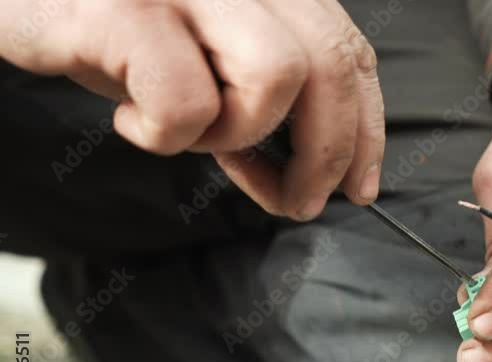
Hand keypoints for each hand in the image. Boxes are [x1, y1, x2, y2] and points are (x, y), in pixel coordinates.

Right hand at [2, 0, 383, 218]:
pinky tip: (129, 117)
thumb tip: (316, 168)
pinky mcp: (125, 9)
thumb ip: (263, 87)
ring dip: (235, 133)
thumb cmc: (113, 27)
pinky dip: (163, 134)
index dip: (366, 129)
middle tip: (296, 200)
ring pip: (276, 76)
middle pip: (331, 66)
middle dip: (325, 153)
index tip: (360, 186)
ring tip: (183, 130)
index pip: (350, 53)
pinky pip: (185, 100)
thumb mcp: (204, 50)